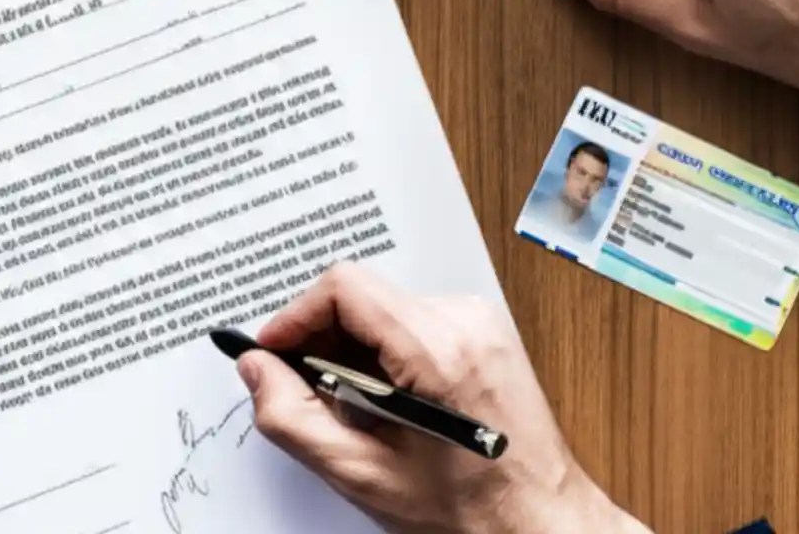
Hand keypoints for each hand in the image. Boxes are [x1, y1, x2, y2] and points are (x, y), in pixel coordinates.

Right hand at [235, 263, 649, 533]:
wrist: (541, 522)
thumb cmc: (471, 510)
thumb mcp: (363, 474)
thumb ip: (293, 419)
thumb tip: (257, 371)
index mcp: (437, 350)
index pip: (344, 288)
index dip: (294, 316)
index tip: (272, 350)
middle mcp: (464, 321)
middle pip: (361, 296)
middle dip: (319, 339)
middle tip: (305, 391)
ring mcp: (479, 322)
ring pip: (382, 308)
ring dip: (350, 349)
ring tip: (351, 406)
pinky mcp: (483, 331)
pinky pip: (411, 320)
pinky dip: (381, 351)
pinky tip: (384, 399)